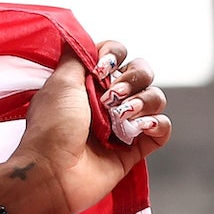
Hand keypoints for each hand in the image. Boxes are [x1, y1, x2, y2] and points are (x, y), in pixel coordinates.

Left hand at [0, 42, 171, 213]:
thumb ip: (76, 57)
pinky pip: (162, 128)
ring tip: (121, 116)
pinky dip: (157, 124)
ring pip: (156, 98)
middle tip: (111, 96)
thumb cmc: (51, 128)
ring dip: (144, 101)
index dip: (115, 55)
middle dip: (134, 78)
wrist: (52, 173)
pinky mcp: (135, 148)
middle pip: (142, 73)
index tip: (101, 67)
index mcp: (86, 82)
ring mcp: (122, 124)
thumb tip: (84, 40)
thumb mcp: (59, 83)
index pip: (117, 55)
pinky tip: (140, 127)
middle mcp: (107, 101)